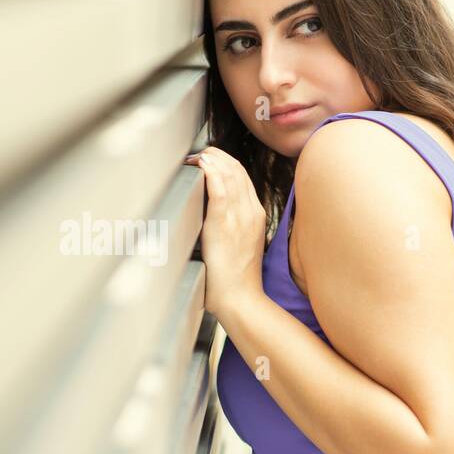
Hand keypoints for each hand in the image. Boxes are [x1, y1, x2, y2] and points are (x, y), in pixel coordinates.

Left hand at [184, 146, 265, 318]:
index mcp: (256, 214)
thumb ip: (232, 225)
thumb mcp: (240, 244)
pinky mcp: (225, 224)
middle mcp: (251, 211)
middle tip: (199, 154)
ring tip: (197, 156)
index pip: (243, 177)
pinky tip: (202, 165)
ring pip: (230, 174)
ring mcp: (240, 216)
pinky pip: (220, 189)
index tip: (209, 159)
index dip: (225, 162)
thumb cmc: (236, 277)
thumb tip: (215, 214)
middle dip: (217, 156)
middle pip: (237, 170)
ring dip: (211, 159)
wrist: (240, 298)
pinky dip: (211, 172)